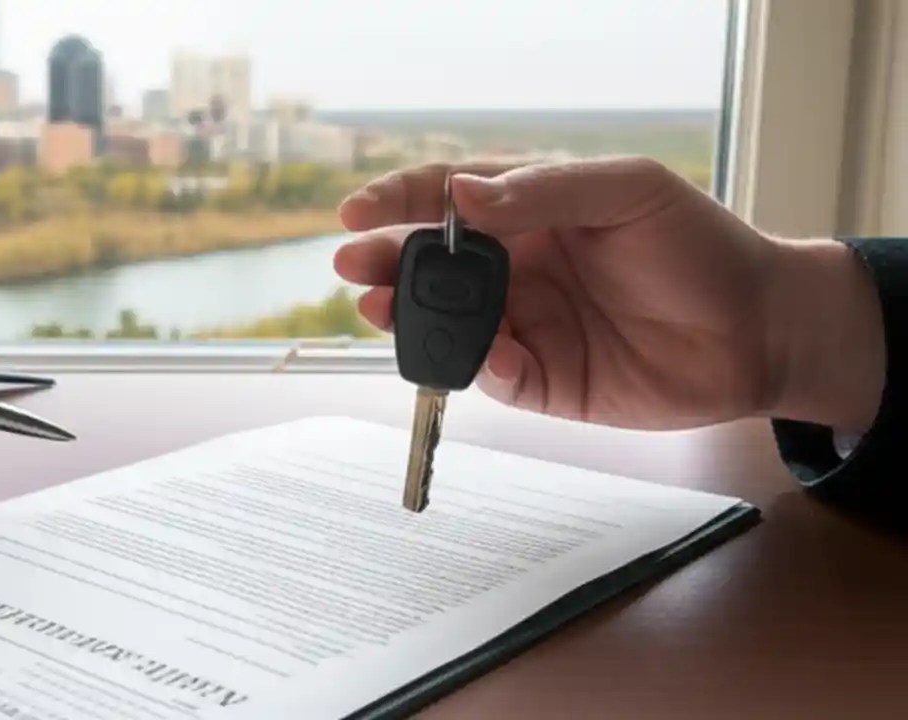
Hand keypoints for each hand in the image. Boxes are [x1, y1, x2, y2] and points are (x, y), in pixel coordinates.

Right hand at [334, 156, 885, 432]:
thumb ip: (545, 189)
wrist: (761, 330)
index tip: (358, 210)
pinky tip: (485, 354)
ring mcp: (528, 325)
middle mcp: (519, 267)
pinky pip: (495, 376)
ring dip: (411, 317)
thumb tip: (461, 194)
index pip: (449, 198)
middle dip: (386, 261)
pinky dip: (479, 368)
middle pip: (433, 265)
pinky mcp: (544, 380)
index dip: (399, 200)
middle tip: (352, 264)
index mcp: (531, 210)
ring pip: (449, 323)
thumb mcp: (628, 191)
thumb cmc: (699, 245)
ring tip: (380, 309)